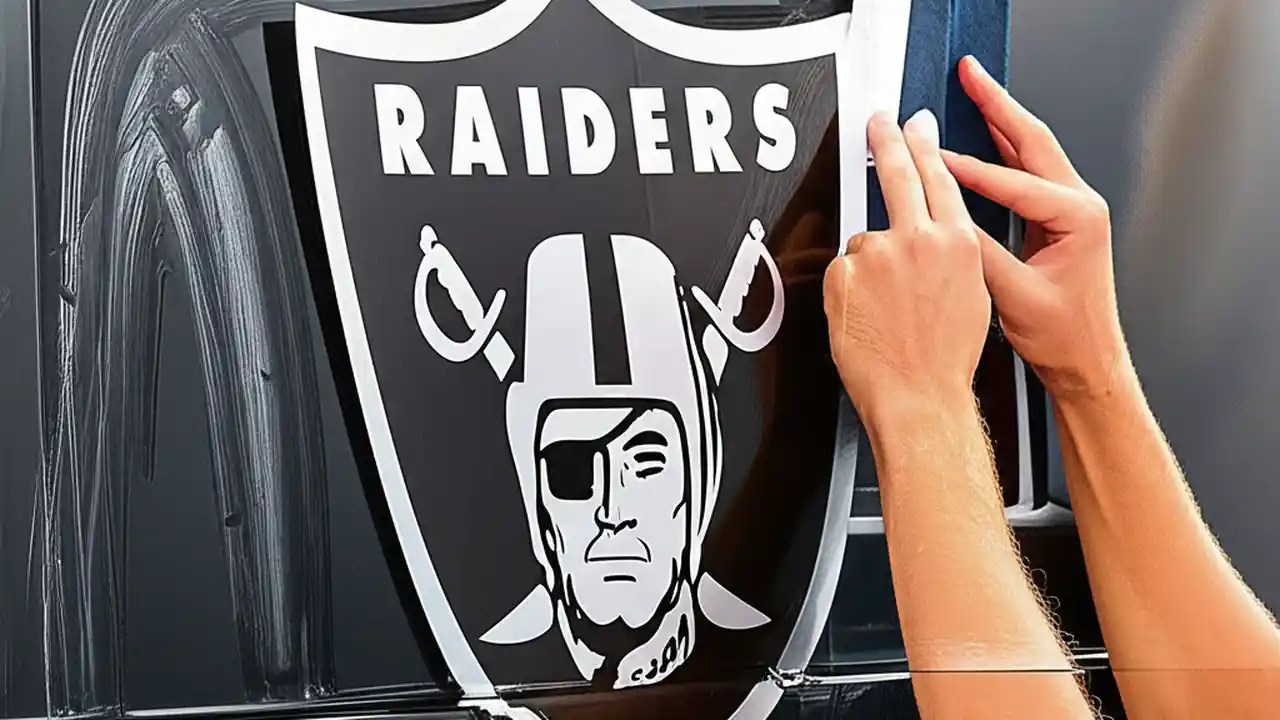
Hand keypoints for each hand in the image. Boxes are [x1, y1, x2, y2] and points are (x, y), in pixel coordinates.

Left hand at [824, 110, 989, 424]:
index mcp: (960, 244)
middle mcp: (921, 239)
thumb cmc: (943, 362)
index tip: (916, 125)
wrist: (920, 398)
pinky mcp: (846, 271)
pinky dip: (848, 292)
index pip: (939, 178)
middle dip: (887, 139)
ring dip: (868, 269)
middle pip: (899, 173)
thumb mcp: (970, 296)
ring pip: (865, 242)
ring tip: (883, 310)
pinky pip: (842, 272)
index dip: (925, 146)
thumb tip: (926, 240)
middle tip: (878, 120)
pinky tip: (864, 318)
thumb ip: (948, 257)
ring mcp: (880, 253)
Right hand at [942, 56, 1128, 401]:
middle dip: (997, 103)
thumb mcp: (1012, 296)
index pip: (1011, 181)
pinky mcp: (1058, 218)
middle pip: (1032, 139)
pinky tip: (984, 136)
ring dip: (1001, 117)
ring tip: (975, 91)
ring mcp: (1072, 209)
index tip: (930, 156)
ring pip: (1031, 149)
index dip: (965, 168)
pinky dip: (1002, 149)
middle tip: (970, 75)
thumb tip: (945, 223)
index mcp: (1077, 218)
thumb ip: (977, 253)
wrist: (1087, 360)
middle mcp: (1080, 205)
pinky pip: (1026, 171)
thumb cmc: (1064, 336)